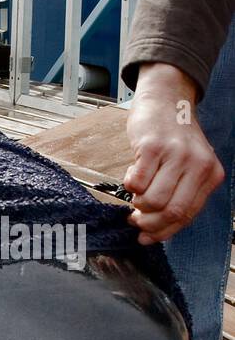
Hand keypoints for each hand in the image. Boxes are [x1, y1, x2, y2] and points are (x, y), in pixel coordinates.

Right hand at [123, 63, 225, 243]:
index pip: (187, 216)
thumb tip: (155, 231)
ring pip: (153, 201)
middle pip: (171, 212)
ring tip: (136, 193)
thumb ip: (179, 195)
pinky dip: (128, 185)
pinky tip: (132, 174)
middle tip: (136, 219)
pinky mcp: (153, 147)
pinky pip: (135, 182)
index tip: (146, 237)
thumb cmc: (173, 139)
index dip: (163, 232)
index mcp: (210, 174)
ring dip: (137, 204)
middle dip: (148, 223)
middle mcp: (198, 164)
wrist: (166, 102)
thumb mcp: (188, 167)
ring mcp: (176, 155)